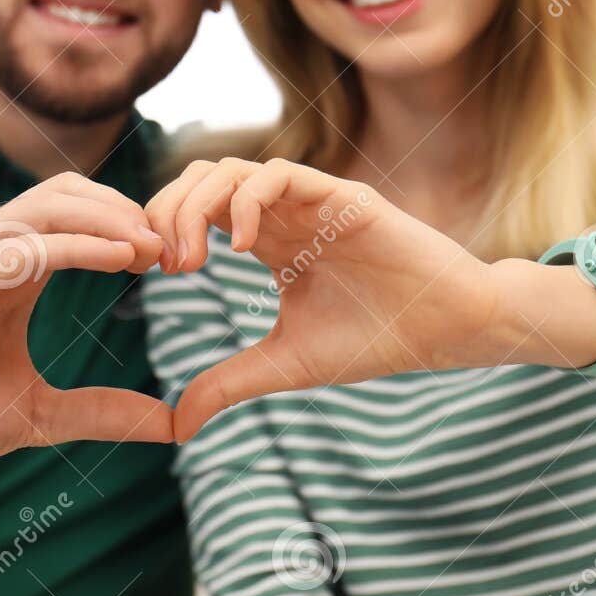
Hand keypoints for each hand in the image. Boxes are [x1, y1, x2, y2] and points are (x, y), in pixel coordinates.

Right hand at [0, 172, 169, 466]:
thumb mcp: (38, 415)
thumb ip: (102, 412)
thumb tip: (172, 427)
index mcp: (9, 267)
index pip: (76, 213)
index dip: (128, 224)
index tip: (174, 259)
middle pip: (67, 192)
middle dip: (125, 210)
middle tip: (172, 248)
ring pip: (47, 205)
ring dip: (108, 219)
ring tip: (151, 248)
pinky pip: (19, 245)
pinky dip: (74, 244)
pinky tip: (117, 259)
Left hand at [146, 158, 510, 441]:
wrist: (447, 330)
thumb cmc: (375, 339)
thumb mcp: (285, 365)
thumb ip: (229, 383)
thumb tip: (175, 425)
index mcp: (268, 239)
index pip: (195, 207)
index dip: (162, 228)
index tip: (149, 273)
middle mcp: (283, 212)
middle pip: (202, 178)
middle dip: (167, 211)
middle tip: (164, 265)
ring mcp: (311, 200)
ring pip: (232, 170)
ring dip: (197, 207)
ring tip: (192, 260)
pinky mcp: (342, 197)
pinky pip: (280, 175)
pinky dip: (248, 202)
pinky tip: (241, 249)